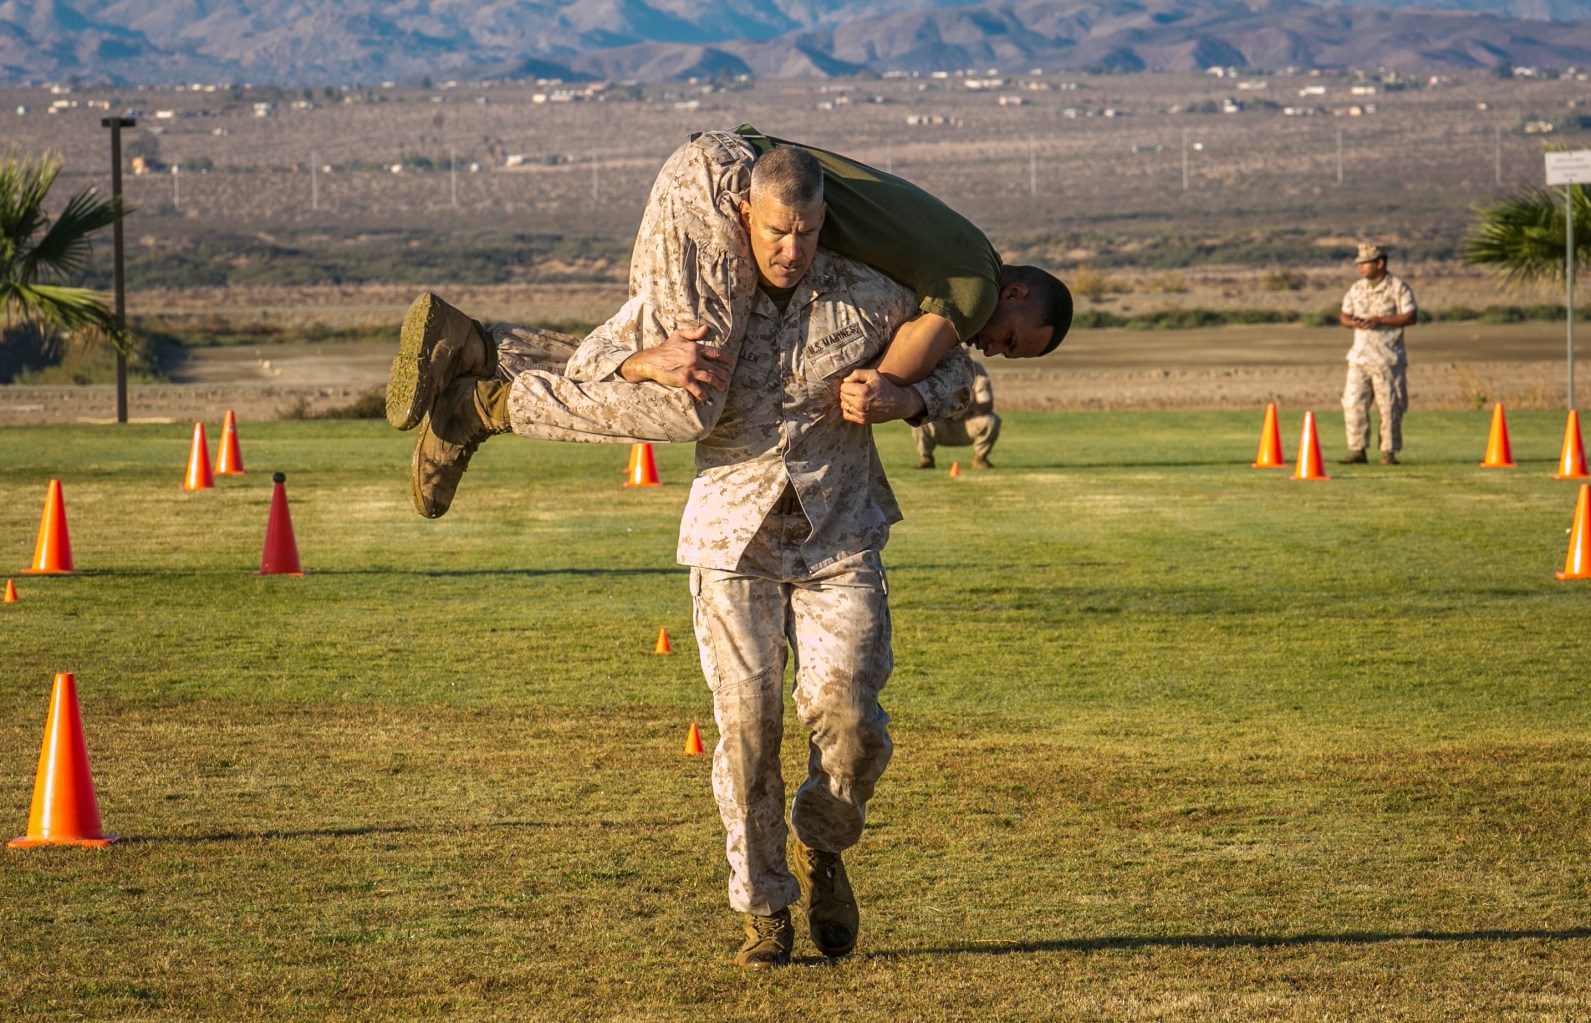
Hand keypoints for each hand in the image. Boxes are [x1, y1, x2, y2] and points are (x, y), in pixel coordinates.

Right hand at [618, 325, 735, 400]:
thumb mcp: (678, 335)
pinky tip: (706, 397)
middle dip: (724, 374)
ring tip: (722, 387)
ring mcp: (690, 370)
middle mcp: (695, 359)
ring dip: (718, 384)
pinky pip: (697, 389)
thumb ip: (693, 332)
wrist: (651, 360)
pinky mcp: (683, 380)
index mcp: (695, 347)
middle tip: (728, 378)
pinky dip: (703, 394)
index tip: (732, 362)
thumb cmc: (665, 347)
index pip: (716, 353)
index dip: (726, 358)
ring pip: (710, 378)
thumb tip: (707, 328)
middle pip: (715, 368)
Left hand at [840, 369, 924, 423]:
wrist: (898, 403)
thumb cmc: (885, 386)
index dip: (849, 383)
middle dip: (848, 391)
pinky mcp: (863, 420)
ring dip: (848, 400)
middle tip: (857, 389)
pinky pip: (846, 415)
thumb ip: (857, 373)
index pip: (843, 387)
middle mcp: (861, 404)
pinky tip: (856, 405)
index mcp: (863, 391)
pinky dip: (848, 410)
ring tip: (857, 397)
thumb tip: (845, 381)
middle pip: (842, 396)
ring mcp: (862, 414)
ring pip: (843, 405)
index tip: (856, 383)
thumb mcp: (874, 374)